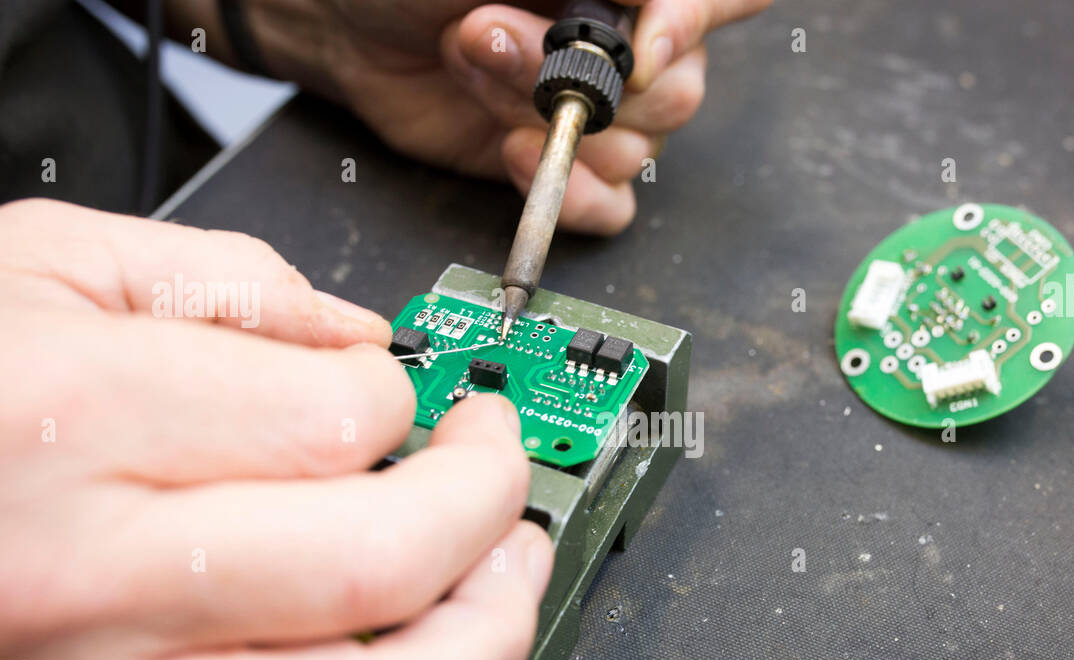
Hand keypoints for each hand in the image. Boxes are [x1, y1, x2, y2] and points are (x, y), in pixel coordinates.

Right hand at [0, 199, 552, 659]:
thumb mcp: (37, 270)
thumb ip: (220, 283)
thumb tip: (359, 339)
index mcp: (73, 420)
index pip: (337, 420)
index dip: (410, 397)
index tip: (410, 393)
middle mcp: (91, 581)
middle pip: (376, 569)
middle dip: (488, 508)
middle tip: (498, 472)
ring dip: (481, 649)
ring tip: (503, 584)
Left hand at [208, 0, 771, 233]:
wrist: (337, 21)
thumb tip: (660, 8)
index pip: (719, 1)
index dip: (694, 24)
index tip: (639, 46)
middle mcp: (622, 46)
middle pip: (679, 91)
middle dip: (578, 78)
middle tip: (493, 36)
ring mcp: (593, 110)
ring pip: (638, 152)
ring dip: (552, 126)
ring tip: (475, 75)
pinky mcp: (558, 164)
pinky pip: (610, 209)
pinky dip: (571, 197)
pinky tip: (516, 156)